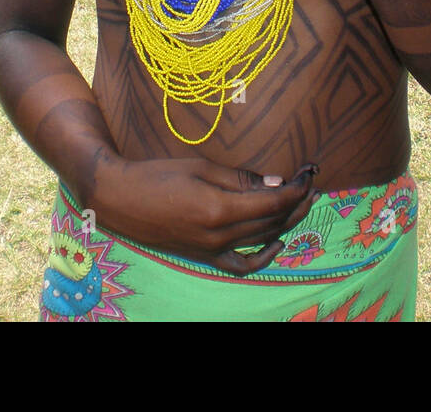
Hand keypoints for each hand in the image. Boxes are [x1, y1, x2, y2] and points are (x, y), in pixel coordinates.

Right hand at [90, 157, 318, 274]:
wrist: (119, 199)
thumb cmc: (157, 174)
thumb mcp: (201, 166)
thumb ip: (240, 178)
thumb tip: (276, 183)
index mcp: (219, 209)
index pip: (272, 203)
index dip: (295, 189)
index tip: (307, 174)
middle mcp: (219, 236)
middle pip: (272, 222)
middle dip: (296, 203)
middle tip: (311, 184)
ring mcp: (212, 250)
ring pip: (262, 239)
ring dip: (286, 222)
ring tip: (301, 203)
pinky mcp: (204, 256)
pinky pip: (241, 264)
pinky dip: (263, 256)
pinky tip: (276, 242)